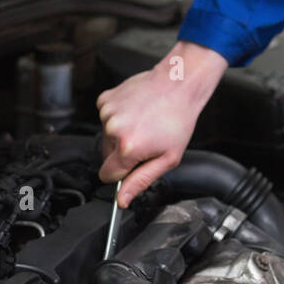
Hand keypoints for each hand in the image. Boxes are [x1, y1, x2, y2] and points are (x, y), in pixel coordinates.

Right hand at [96, 40, 227, 206]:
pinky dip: (118, 117)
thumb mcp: (168, 159)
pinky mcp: (105, 100)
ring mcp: (107, 112)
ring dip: (121, 133)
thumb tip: (122, 200)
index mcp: (128, 147)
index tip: (133, 165)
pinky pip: (106, 118)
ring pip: (107, 136)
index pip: (108, 175)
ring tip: (144, 122)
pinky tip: (136, 111)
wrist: (178, 83)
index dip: (121, 174)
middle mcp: (113, 129)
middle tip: (146, 139)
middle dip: (123, 152)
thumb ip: (141, 181)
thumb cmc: (178, 118)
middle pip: (107, 156)